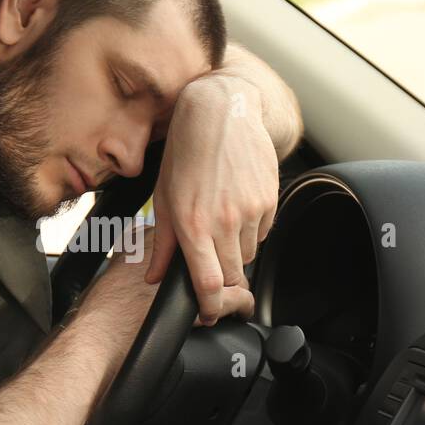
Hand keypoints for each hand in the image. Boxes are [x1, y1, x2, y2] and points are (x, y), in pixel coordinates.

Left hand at [146, 74, 278, 324]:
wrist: (222, 111)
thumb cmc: (187, 151)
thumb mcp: (164, 197)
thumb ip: (161, 243)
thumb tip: (154, 277)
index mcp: (193, 223)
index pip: (209, 284)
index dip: (212, 306)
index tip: (210, 312)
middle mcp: (224, 220)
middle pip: (232, 275)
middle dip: (222, 279)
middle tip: (212, 268)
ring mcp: (251, 211)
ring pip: (248, 254)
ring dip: (235, 251)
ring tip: (220, 222)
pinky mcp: (270, 200)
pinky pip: (262, 233)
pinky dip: (250, 231)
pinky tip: (235, 206)